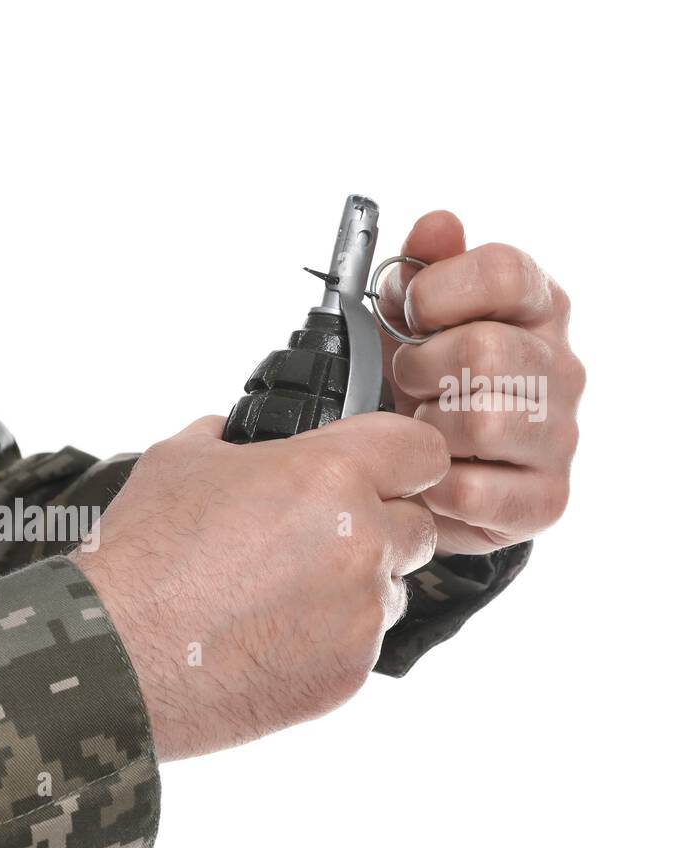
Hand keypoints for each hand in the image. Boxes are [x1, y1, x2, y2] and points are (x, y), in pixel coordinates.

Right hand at [71, 413, 447, 759]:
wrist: (115, 655)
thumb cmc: (141, 557)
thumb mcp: (178, 460)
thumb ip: (231, 439)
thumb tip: (237, 437)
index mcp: (330, 476)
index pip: (422, 453)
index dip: (401, 461)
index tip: (383, 472)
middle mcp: (361, 544)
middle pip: (416, 526)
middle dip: (374, 528)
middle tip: (309, 542)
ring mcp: (360, 616)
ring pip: (389, 590)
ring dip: (352, 587)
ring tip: (276, 597)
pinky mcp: (348, 675)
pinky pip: (359, 646)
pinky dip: (325, 640)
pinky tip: (265, 636)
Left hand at [375, 213, 584, 555]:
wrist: (429, 470)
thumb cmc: (428, 385)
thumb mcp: (409, 320)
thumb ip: (420, 269)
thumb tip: (437, 227)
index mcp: (537, 308)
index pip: (503, 271)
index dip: (438, 291)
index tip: (411, 313)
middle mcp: (561, 368)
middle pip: (486, 351)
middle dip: (422, 368)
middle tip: (408, 383)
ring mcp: (561, 435)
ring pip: (484, 423)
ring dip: (429, 430)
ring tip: (422, 430)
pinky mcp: (545, 499)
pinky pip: (474, 491)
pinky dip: (434, 486)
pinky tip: (431, 476)